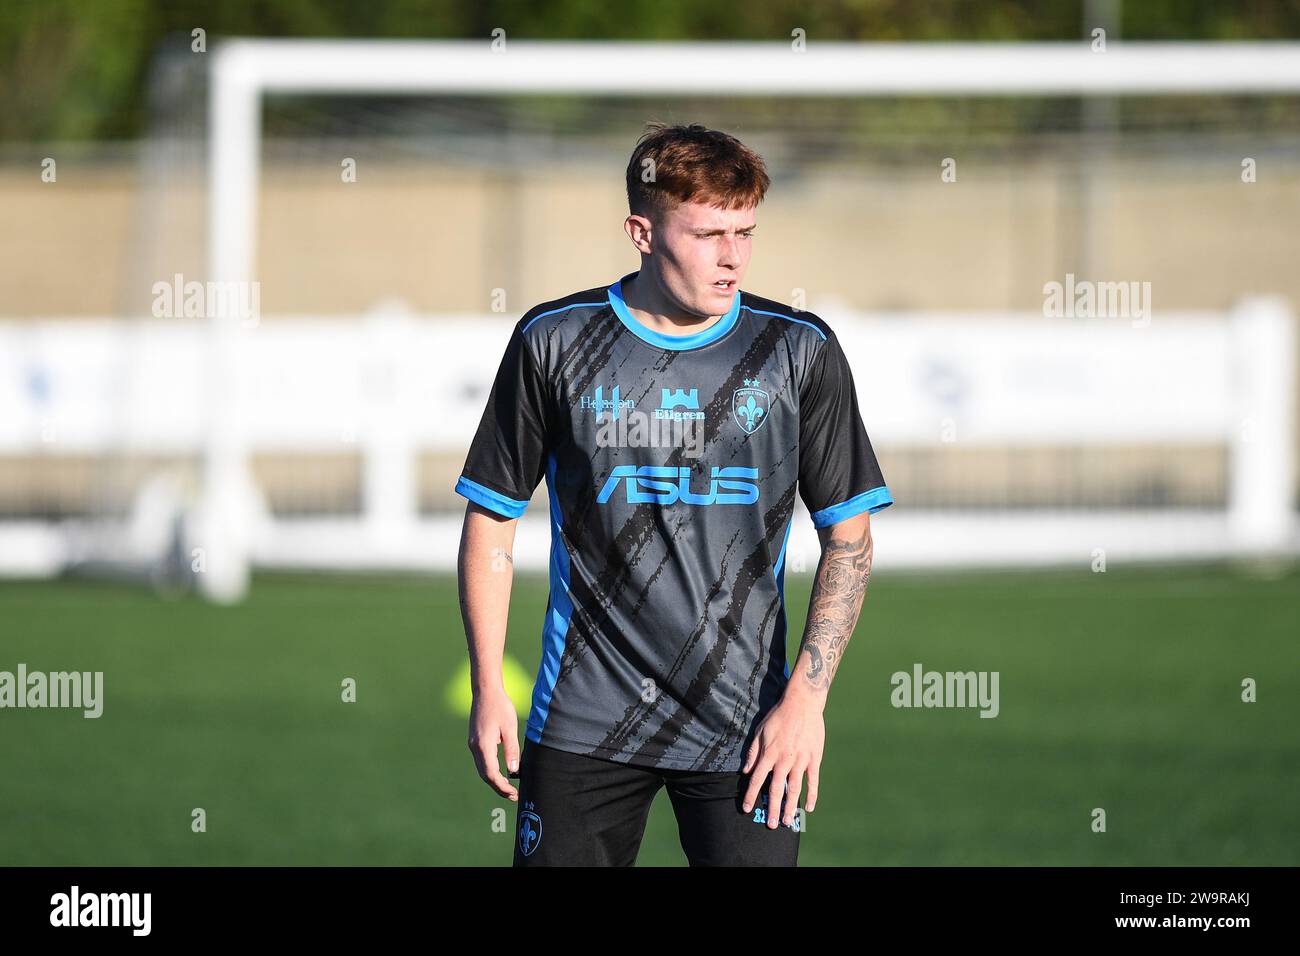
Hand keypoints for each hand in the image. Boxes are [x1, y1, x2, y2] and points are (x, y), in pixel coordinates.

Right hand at [468, 686, 519, 800]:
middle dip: (498, 787)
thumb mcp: (510, 727)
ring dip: (494, 780)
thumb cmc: (500, 706)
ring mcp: (473, 744)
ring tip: (509, 788)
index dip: (502, 787)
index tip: (514, 793)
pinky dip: (490, 771)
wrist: (485, 691)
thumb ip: (511, 749)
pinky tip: (501, 773)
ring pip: (482, 769)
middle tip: (513, 796)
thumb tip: (514, 771)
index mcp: (483, 745)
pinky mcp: (475, 740)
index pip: (491, 774)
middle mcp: (475, 747)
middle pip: (485, 775)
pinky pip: (482, 761)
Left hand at [741, 693, 824, 827]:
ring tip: (786, 821)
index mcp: (769, 754)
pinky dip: (811, 795)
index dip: (751, 795)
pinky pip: (813, 781)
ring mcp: (800, 761)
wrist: (803, 704)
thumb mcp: (760, 731)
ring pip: (794, 789)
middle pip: (776, 789)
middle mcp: (784, 760)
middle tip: (770, 825)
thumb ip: (753, 752)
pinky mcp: (814, 759)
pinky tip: (808, 807)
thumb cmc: (779, 716)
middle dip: (771, 808)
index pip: (757, 780)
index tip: (746, 809)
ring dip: (790, 807)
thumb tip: (745, 771)